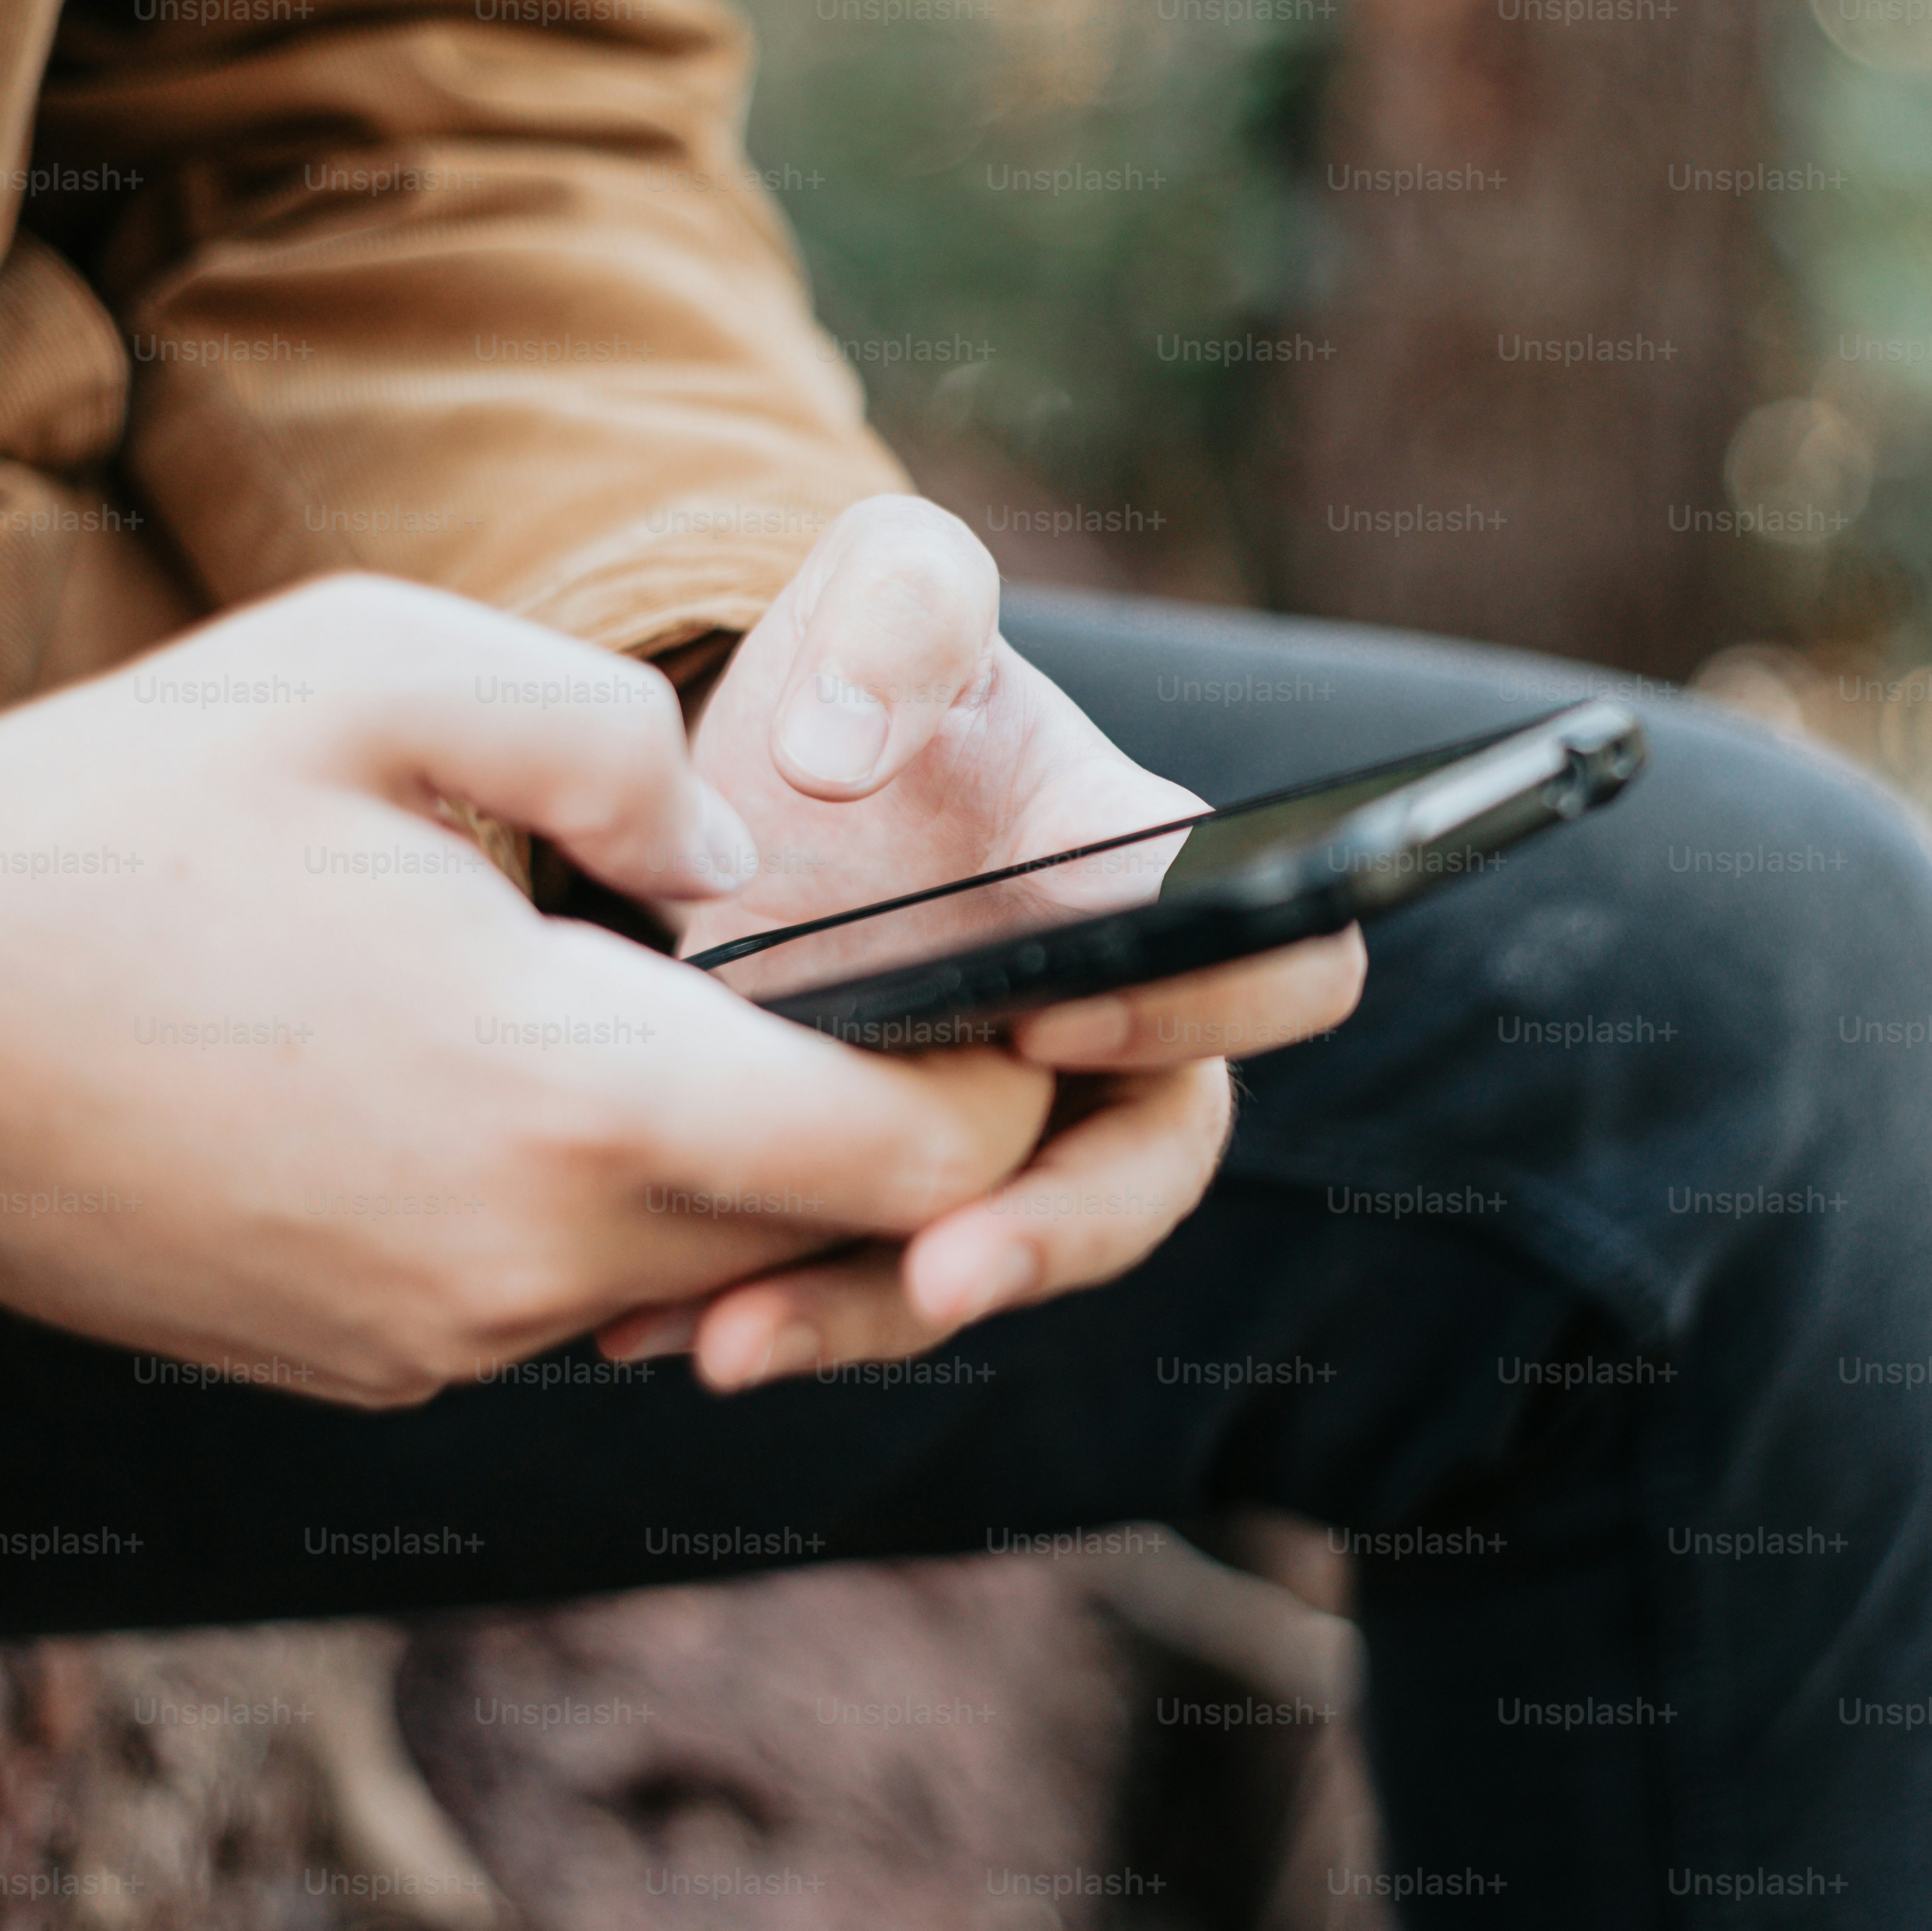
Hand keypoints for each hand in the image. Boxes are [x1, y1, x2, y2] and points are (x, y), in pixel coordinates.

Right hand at [0, 576, 1053, 1407]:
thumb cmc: (108, 812)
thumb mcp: (381, 668)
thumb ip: (622, 741)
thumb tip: (746, 862)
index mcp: (563, 1095)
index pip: (902, 1155)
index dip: (993, 1083)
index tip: (1003, 995)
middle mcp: (519, 1263)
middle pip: (819, 1233)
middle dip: (886, 1132)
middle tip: (879, 996)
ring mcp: (434, 1341)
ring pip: (691, 1272)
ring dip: (733, 1167)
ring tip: (695, 1024)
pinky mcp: (360, 1365)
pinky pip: (557, 1299)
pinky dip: (598, 1209)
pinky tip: (525, 1088)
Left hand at [600, 495, 1366, 1387]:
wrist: (743, 777)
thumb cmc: (860, 673)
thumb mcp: (885, 585)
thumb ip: (901, 614)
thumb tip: (837, 759)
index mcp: (1146, 873)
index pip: (1280, 958)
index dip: (1198, 1005)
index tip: (1048, 1022)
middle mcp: (1111, 1021)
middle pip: (1155, 1163)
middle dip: (1055, 1234)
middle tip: (943, 1274)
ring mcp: (1003, 1121)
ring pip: (998, 1251)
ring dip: (877, 1313)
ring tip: (738, 1345)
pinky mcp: (892, 1186)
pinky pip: (871, 1277)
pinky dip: (771, 1310)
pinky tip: (651, 1330)